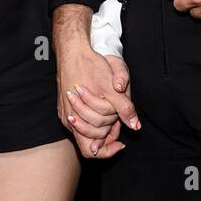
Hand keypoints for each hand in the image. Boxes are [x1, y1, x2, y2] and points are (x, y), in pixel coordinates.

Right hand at [56, 37, 138, 158]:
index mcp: (77, 119)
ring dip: (102, 124)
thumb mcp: (112, 89)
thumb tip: (135, 126)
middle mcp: (68, 120)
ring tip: (113, 111)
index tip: (121, 142)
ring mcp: (65, 112)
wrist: (73, 50)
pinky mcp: (65, 104)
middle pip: (90, 140)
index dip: (107, 150)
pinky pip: (81, 119)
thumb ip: (124, 109)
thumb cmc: (91, 67)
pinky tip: (103, 104)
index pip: (91, 150)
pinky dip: (94, 116)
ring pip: (86, 129)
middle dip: (107, 134)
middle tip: (120, 120)